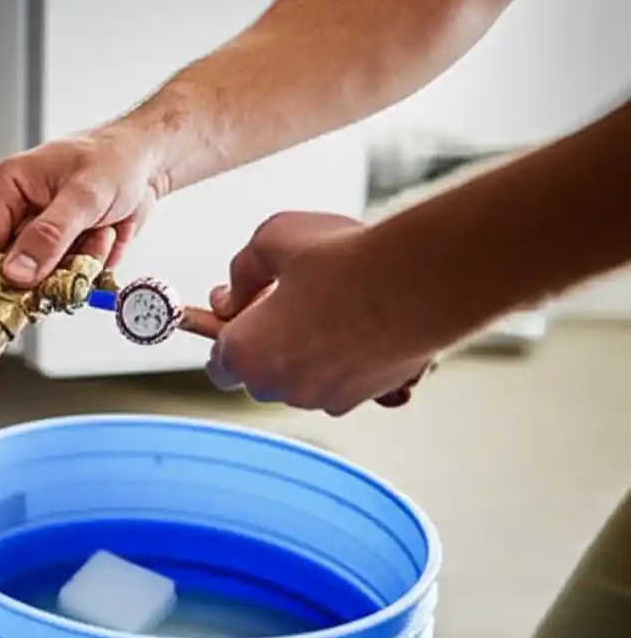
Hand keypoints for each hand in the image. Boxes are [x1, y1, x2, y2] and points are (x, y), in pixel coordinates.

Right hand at [0, 123, 169, 286]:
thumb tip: (16, 271)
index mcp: (10, 188)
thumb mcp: (84, 195)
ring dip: (81, 263)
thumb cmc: (117, 158)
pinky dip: (94, 264)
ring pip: (49, 278)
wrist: (151, 161)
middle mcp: (22, 213)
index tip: (23, 294)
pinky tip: (106, 236)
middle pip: (17, 270)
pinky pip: (72, 276)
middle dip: (54, 269)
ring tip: (100, 231)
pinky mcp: (67, 248)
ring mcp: (44, 234)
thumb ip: (49, 235)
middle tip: (80, 251)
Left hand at [205, 212, 434, 415]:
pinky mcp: (364, 397)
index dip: (228, 336)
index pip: (219, 366)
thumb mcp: (270, 240)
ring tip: (329, 306)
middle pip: (260, 373)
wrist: (418, 281)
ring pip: (302, 379)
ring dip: (306, 353)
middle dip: (267, 343)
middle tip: (287, 301)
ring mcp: (324, 396)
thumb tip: (231, 295)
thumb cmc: (341, 260)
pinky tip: (359, 323)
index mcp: (246, 353)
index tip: (242, 309)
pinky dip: (342, 360)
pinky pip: (340, 381)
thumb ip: (240, 271)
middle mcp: (280, 386)